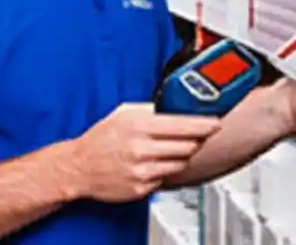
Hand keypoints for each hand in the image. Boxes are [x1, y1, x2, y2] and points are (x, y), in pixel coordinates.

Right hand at [67, 103, 220, 201]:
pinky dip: (165, 170)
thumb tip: (177, 107)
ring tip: (166, 149)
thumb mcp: (123, 113)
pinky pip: (167, 177)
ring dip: (181, 156)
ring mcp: (143, 171)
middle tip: (193, 135)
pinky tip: (152, 163)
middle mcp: (142, 149)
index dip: (205, 125)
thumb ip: (151, 109)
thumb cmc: (100, 139)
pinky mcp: (142, 188)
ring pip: (181, 162)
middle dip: (194, 140)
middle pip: (188, 145)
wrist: (79, 167)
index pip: (184, 125)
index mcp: (139, 126)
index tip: (217, 123)